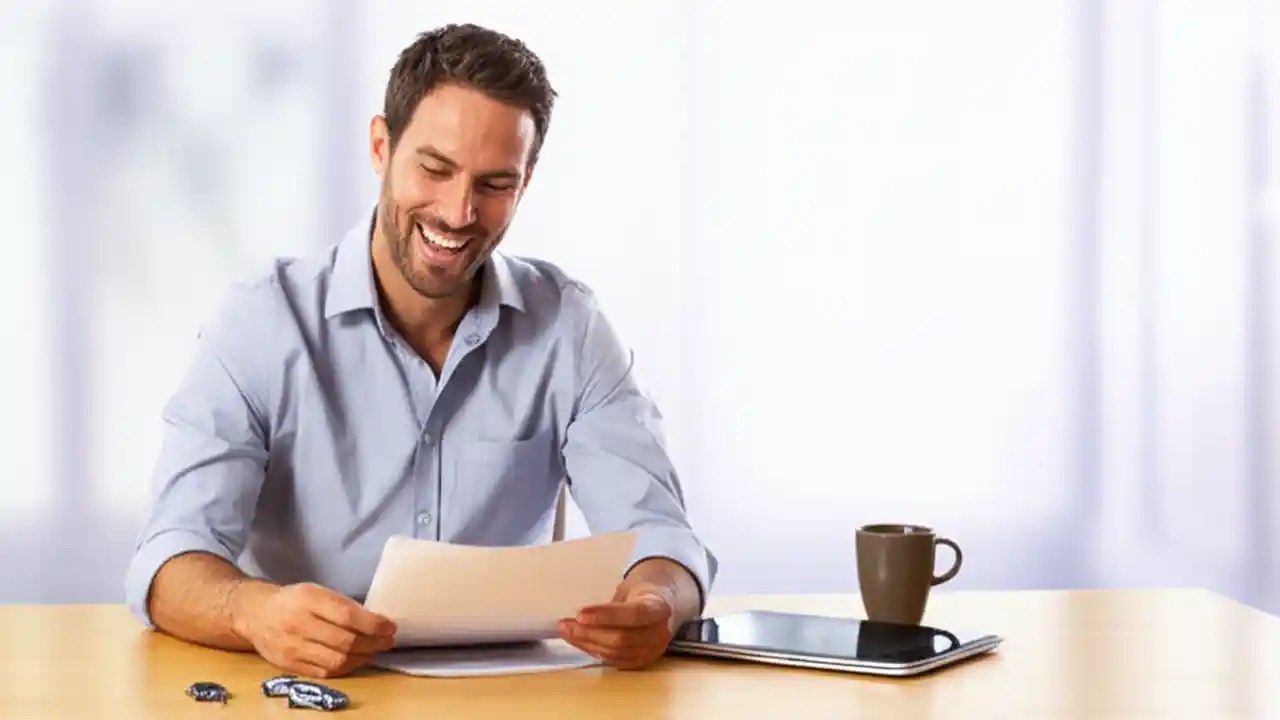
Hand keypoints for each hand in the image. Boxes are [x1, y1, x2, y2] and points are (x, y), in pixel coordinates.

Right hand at [232, 581, 396, 677]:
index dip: (373, 624)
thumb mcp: (316, 591)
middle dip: (373, 643)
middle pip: (345, 641)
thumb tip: (376, 621)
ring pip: (336, 660)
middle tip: (388, 641)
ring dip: (362, 657)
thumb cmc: (293, 600)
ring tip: (374, 651)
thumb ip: (341, 605)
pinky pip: (324, 672)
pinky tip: (355, 659)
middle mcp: (298, 624)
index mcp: (308, 599)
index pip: (347, 615)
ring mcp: (292, 648)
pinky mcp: (289, 665)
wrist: (255, 614)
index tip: (390, 627)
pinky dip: (345, 668)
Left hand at [558, 584, 675, 669]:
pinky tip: (579, 642)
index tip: (580, 614)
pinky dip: (594, 651)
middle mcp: (659, 633)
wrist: (662, 606)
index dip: (606, 616)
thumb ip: (611, 601)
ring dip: (587, 643)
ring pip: (615, 652)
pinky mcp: (641, 662)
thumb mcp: (630, 587)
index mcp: (659, 608)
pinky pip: (613, 660)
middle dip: (589, 633)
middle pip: (621, 638)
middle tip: (565, 624)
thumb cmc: (641, 593)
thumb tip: (579, 613)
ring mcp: (651, 651)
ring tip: (566, 632)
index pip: (634, 614)